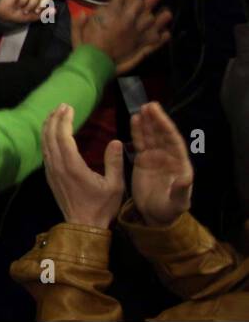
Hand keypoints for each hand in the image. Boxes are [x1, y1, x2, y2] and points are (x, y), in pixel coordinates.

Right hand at [0, 0, 71, 25]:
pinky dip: (22, 3)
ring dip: (30, 6)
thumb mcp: (33, 17)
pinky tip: (17, 4)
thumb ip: (44, 14)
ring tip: (23, 9)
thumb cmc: (19, 15)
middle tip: (34, 11)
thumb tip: (55, 11)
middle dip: (41, 5)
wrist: (4, 14)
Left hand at [41, 104, 124, 229]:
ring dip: (48, 127)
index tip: (69, 107)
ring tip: (54, 114)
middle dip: (54, 118)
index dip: (64, 119)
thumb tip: (116, 141)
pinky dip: (46, 139)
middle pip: (50, 136)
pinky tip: (51, 134)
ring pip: (44, 144)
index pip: (63, 136)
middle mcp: (57, 166)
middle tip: (62, 105)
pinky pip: (45, 152)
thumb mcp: (115, 185)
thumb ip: (115, 162)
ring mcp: (51, 172)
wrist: (83, 227)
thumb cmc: (101, 207)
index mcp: (72, 166)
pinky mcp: (50, 177)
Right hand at [71, 0, 171, 71]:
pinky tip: (163, 33)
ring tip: (162, 12)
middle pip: (141, 1)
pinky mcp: (144, 46)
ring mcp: (139, 33)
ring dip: (158, 14)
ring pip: (155, 17)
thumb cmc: (86, 48)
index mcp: (112, 13)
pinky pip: (159, 38)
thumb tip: (82, 13)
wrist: (96, 66)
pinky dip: (163, 35)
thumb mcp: (77, 32)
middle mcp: (128, 20)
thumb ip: (79, 21)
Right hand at [129, 102, 193, 228]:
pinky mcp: (142, 160)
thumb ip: (181, 190)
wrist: (154, 216)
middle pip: (161, 134)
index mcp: (179, 164)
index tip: (157, 113)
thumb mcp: (177, 203)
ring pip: (151, 136)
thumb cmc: (169, 211)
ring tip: (140, 108)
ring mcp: (155, 158)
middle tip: (148, 105)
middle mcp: (168, 157)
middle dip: (156, 120)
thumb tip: (187, 177)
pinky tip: (134, 120)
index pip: (172, 140)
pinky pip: (140, 142)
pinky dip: (137, 131)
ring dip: (146, 122)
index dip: (165, 126)